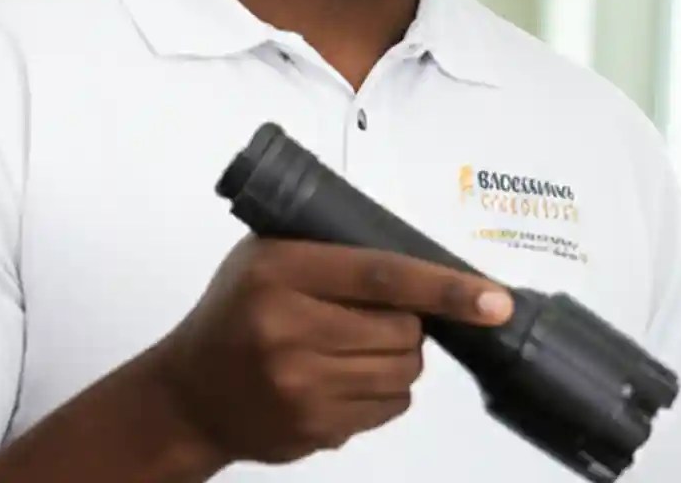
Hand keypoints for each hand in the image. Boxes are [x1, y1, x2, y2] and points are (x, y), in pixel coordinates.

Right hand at [153, 236, 514, 465]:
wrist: (187, 396)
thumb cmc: (233, 312)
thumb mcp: (263, 259)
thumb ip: (327, 249)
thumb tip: (417, 256)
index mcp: (279, 273)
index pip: (381, 275)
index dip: (444, 287)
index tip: (494, 299)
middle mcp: (289, 330)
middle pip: (402, 329)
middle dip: (410, 322)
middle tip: (382, 316)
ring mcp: (302, 388)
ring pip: (403, 372)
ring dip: (402, 356)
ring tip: (364, 345)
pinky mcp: (314, 429)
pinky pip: (388, 408)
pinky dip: (385, 391)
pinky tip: (347, 377)